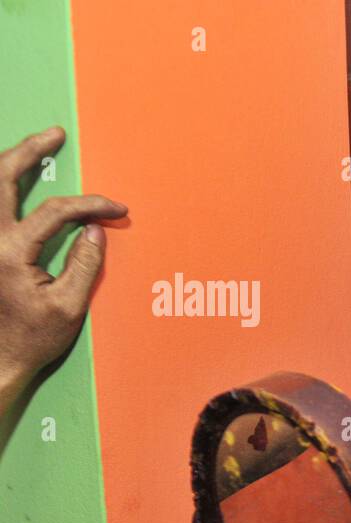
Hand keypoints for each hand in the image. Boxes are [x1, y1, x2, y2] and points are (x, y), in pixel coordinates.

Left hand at [0, 126, 127, 412]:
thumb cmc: (31, 337)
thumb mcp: (68, 306)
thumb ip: (84, 264)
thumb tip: (94, 229)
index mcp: (9, 251)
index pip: (56, 211)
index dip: (91, 204)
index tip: (116, 208)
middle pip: (1, 176)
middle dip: (30, 151)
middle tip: (54, 134)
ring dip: (9, 162)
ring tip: (32, 148)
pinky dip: (0, 187)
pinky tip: (10, 180)